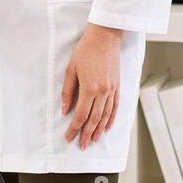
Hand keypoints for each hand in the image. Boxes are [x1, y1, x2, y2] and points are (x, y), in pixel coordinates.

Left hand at [61, 23, 123, 148]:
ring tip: (93, 140)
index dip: (74, 128)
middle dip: (86, 133)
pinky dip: (111, 119)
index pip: (81, 114)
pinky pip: (115, 107)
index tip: (69, 136)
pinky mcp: (117, 86)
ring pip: (106, 116)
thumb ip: (68, 92)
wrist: (104, 37)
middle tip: (81, 145)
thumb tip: (65, 110)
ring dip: (99, 130)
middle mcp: (103, 92)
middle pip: (94, 119)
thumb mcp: (71, 69)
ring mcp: (112, 90)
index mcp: (90, 88)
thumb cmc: (85, 50)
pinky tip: (107, 126)